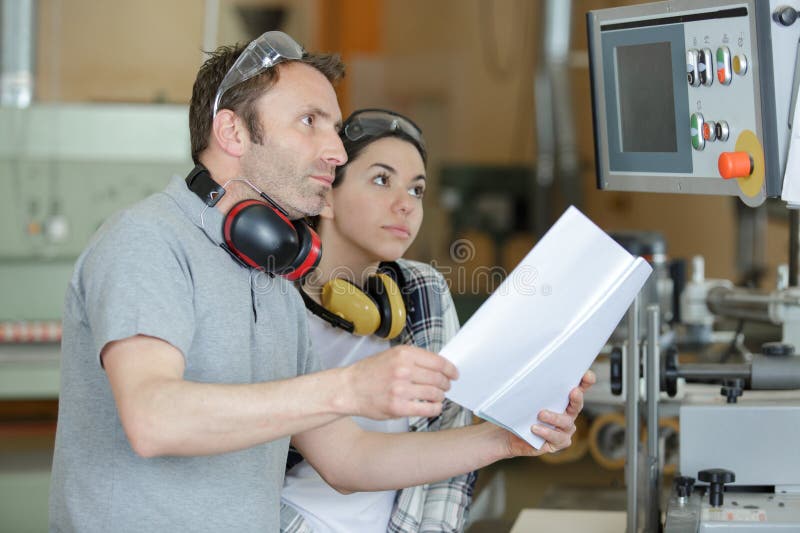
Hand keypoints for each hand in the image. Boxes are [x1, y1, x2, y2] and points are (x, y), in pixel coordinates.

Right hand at [342, 345, 458, 419]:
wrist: (348, 389)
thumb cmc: (368, 373)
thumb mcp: (390, 355)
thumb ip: (412, 359)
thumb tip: (436, 365)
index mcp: (403, 354)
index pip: (437, 361)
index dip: (450, 369)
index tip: (454, 373)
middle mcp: (403, 370)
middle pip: (438, 378)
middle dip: (446, 384)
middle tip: (446, 386)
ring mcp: (401, 389)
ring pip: (434, 393)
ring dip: (440, 396)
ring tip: (437, 396)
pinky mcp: (398, 407)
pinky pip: (426, 409)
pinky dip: (434, 408)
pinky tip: (433, 407)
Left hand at [503, 369, 596, 456]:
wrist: (509, 435)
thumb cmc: (519, 412)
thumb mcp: (523, 397)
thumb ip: (529, 386)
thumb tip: (523, 368)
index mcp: (562, 399)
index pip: (578, 388)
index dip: (585, 381)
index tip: (587, 375)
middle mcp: (567, 413)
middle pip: (577, 404)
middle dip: (577, 397)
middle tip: (574, 391)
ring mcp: (564, 429)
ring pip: (566, 422)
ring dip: (555, 417)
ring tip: (541, 414)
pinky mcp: (557, 442)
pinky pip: (557, 438)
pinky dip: (547, 433)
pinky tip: (536, 428)